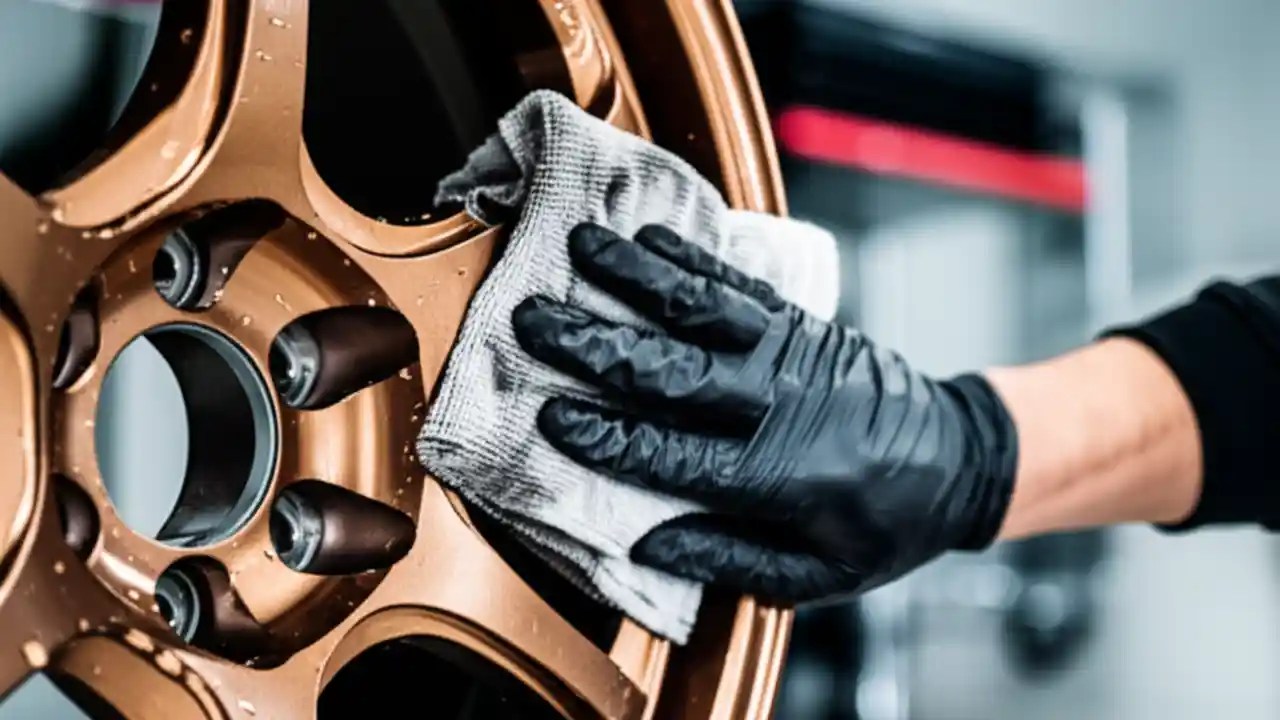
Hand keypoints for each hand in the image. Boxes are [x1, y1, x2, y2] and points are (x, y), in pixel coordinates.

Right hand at [512, 223, 1017, 602]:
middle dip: (595, 344)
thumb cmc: (884, 526)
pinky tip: (645, 236)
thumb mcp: (816, 574)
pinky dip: (688, 257)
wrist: (960, 459)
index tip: (549, 416)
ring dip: (633, 276)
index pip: (673, 455)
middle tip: (532, 319)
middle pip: (671, 370)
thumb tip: (646, 544)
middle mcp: (776, 404)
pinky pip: (737, 284)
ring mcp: (788, 353)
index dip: (608, 437)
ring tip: (578, 245)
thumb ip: (730, 559)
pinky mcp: (799, 323)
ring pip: (699, 309)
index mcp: (776, 478)